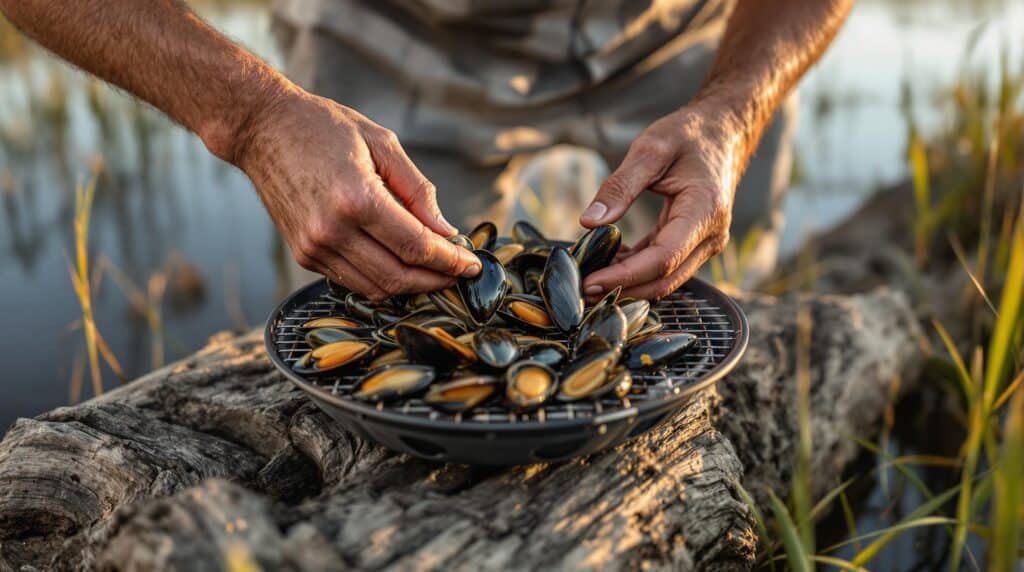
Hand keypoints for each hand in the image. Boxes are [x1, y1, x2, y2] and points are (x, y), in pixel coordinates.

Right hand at [231, 90, 480, 300]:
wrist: (262, 130)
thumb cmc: (325, 128)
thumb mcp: (381, 143)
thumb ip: (418, 190)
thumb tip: (446, 231)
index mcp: (357, 198)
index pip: (417, 247)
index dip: (450, 261)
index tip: (472, 265)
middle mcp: (333, 230)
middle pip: (399, 277)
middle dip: (436, 280)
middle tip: (458, 273)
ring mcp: (315, 247)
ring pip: (376, 288)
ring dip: (410, 285)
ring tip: (433, 270)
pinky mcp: (304, 255)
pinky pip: (353, 281)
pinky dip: (381, 279)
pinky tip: (398, 263)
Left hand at [579, 103, 744, 299]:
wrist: (724, 132)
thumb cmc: (690, 135)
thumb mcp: (651, 149)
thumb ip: (619, 186)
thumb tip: (589, 222)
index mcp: (704, 212)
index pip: (662, 259)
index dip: (624, 277)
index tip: (590, 282)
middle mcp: (711, 236)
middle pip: (664, 279)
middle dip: (623, 290)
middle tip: (581, 290)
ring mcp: (706, 243)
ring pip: (665, 279)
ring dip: (628, 284)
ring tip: (590, 277)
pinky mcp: (696, 244)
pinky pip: (665, 266)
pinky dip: (637, 269)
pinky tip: (609, 260)